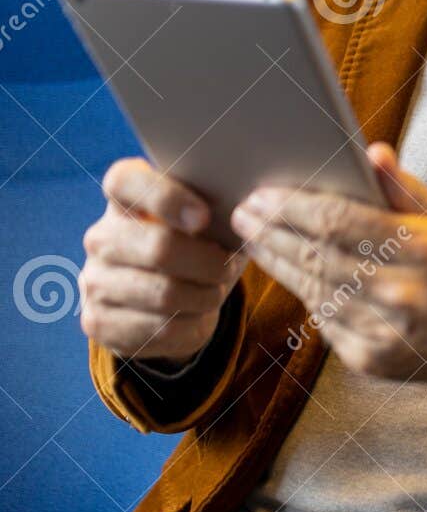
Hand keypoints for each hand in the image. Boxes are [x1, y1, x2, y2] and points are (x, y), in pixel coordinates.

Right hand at [81, 159, 245, 363]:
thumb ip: (217, 207)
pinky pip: (160, 329)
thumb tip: (247, 213)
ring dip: (205, 297)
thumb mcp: (208, 221)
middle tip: (227, 268)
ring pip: (164, 294)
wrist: (169, 299)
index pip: (125, 181)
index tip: (204, 218)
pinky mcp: (98, 321)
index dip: (165, 197)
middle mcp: (101, 237)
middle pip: (158, 247)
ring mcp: (94, 280)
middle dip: (209, 263)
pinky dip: (192, 326)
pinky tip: (196, 315)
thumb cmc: (197, 246)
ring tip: (214, 291)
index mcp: (123, 198)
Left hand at [229, 143, 426, 388]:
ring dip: (276, 261)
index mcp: (423, 252)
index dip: (294, 208)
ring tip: (253, 237)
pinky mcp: (368, 359)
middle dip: (272, 232)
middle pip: (316, 256)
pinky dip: (304, 293)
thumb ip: (407, 190)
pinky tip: (289, 272)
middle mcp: (400, 295)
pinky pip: (323, 320)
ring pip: (312, 289)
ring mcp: (382, 332)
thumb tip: (372, 152)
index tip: (263, 194)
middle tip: (244, 211)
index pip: (340, 223)